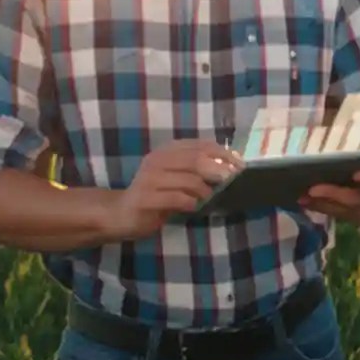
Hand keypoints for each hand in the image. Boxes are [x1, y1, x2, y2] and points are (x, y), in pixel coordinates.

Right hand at [103, 140, 243, 240]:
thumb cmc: (155, 195)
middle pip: (197, 160)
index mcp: (166, 151)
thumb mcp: (176, 178)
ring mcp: (149, 178)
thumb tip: (229, 168)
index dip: (223, 153)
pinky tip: (193, 208)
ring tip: (208, 199)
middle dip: (219, 171)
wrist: (120, 213)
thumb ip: (196, 170)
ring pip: (190, 180)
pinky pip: (177, 198)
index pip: (201, 145)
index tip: (240, 165)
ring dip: (205, 191)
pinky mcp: (145, 198)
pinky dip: (191, 203)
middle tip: (231, 182)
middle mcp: (157, 160)